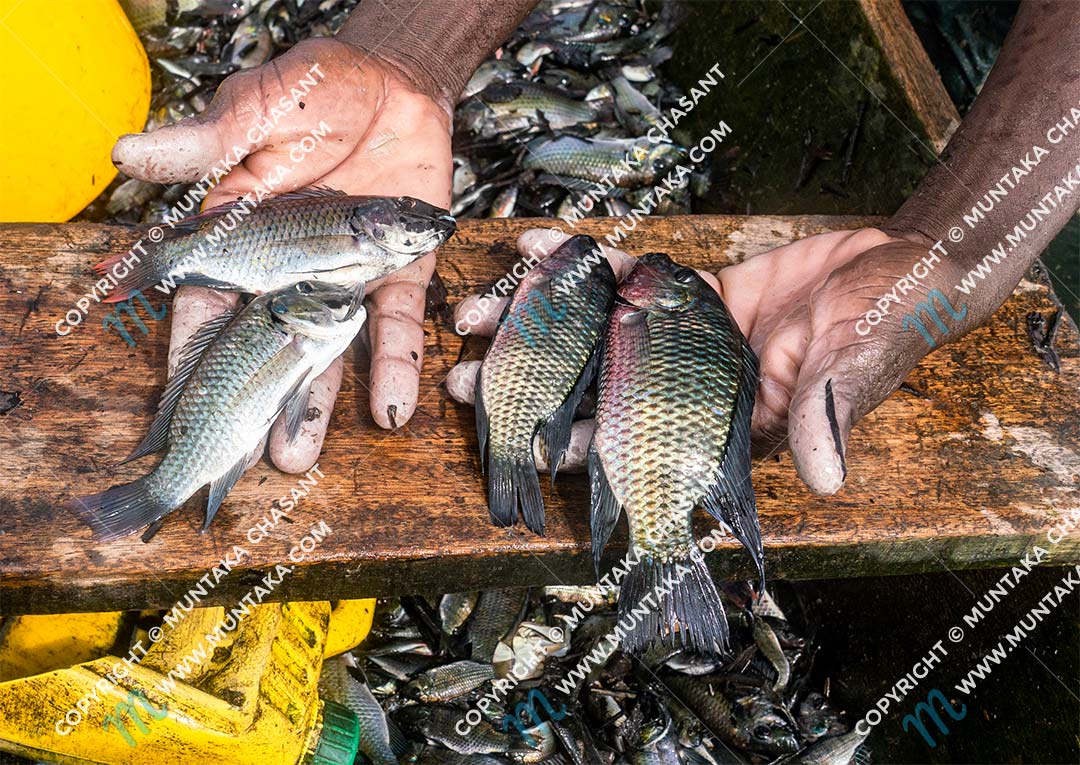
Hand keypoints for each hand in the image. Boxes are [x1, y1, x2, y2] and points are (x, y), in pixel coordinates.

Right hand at [112, 37, 452, 471]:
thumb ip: (208, 143)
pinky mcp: (399, 276)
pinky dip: (395, 365)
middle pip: (264, 344)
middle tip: (238, 458)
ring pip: (326, 350)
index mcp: (243, 235)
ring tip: (297, 457)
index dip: (190, 346)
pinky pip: (395, 325)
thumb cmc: (317, 90)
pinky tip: (391, 410)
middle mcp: (292, 269)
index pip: (207, 299)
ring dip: (314, 402)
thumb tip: (130, 154)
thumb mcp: (258, 110)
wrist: (396, 84)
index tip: (176, 402)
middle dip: (251, 399)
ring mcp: (346, 278)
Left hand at [450, 227, 963, 494]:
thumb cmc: (887, 323)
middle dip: (530, 382)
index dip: (576, 444)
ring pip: (598, 331)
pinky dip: (584, 263)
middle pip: (596, 389)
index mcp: (725, 423)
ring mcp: (684, 339)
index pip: (638, 443)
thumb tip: (823, 480)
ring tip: (477, 311)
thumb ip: (827, 413)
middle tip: (461, 377)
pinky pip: (627, 279)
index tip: (513, 441)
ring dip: (538, 321)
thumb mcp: (853, 365)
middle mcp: (692, 387)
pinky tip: (536, 246)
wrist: (901, 265)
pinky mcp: (688, 295)